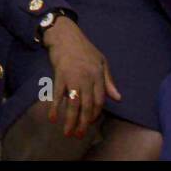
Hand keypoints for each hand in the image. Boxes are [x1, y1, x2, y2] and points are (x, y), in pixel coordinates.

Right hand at [43, 17, 119, 137]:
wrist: (65, 35)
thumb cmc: (83, 48)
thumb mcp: (102, 61)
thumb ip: (109, 81)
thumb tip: (118, 98)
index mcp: (98, 75)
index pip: (99, 100)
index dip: (95, 113)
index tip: (89, 121)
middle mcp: (87, 78)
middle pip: (87, 105)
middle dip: (83, 122)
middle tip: (79, 135)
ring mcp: (73, 77)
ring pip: (74, 103)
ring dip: (70, 120)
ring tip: (68, 132)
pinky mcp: (60, 75)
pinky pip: (57, 95)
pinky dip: (54, 107)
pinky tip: (52, 117)